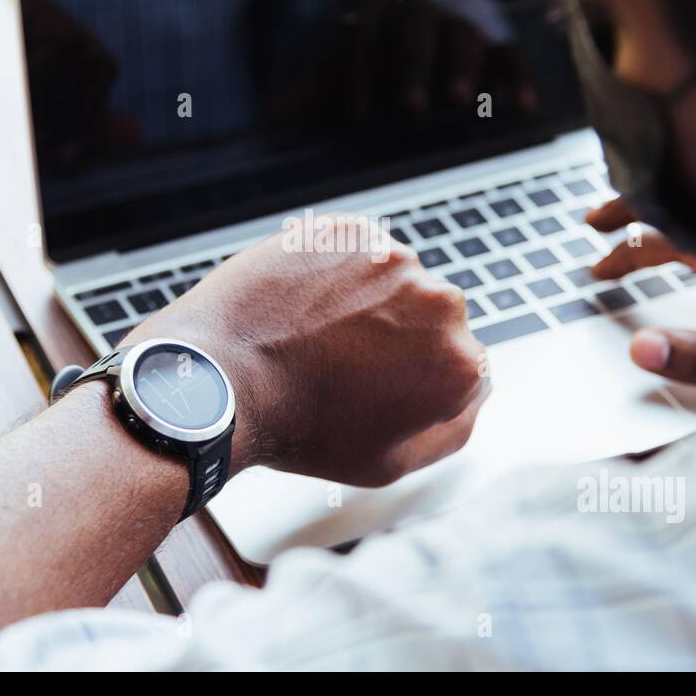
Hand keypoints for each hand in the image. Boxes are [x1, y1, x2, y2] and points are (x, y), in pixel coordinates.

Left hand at [126, 215, 489, 485]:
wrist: (223, 377)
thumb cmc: (300, 429)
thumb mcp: (389, 464)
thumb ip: (452, 430)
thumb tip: (472, 396)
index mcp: (460, 365)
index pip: (462, 368)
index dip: (418, 381)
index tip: (379, 387)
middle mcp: (441, 304)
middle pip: (434, 321)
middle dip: (400, 339)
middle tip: (345, 364)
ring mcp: (394, 261)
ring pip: (396, 283)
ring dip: (369, 302)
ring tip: (316, 335)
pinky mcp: (352, 231)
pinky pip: (358, 252)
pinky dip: (337, 273)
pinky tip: (302, 304)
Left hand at [269, 0, 538, 126]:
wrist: (395, 78)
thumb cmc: (357, 81)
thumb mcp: (327, 86)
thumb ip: (304, 97)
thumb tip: (275, 115)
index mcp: (371, 9)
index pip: (364, 28)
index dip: (359, 69)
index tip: (357, 116)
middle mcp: (417, 12)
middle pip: (417, 24)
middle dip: (413, 63)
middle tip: (411, 108)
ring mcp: (458, 30)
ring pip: (465, 35)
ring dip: (461, 67)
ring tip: (457, 104)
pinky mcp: (493, 55)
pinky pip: (512, 58)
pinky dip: (521, 78)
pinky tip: (523, 108)